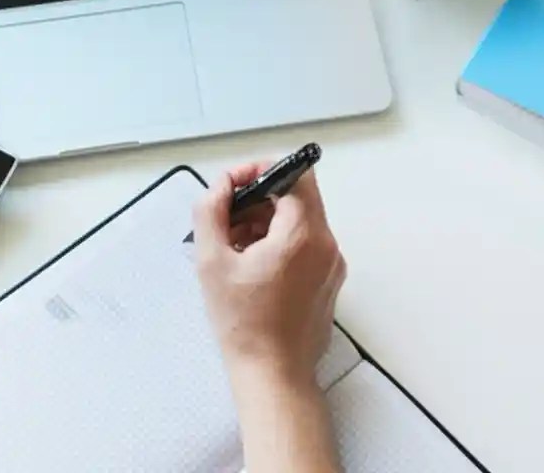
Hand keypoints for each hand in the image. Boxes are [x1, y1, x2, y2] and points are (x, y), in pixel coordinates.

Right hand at [193, 162, 346, 384]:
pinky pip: (306, 245)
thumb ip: (211, 211)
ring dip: (266, 223)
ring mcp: (332, 264)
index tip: (235, 185)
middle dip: (258, 200)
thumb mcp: (211, 261)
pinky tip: (252, 268)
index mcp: (303, 234)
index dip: (261, 169)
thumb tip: (219, 186)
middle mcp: (327, 245)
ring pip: (301, 221)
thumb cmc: (245, 325)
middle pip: (297, 197)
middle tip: (228, 220)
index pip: (295, 172)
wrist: (273, 374)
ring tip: (235, 249)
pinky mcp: (329, 281)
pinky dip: (280, 244)